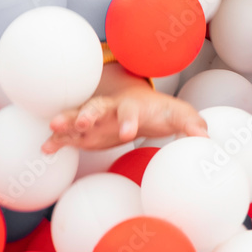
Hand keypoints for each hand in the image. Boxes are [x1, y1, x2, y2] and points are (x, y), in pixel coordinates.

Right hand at [43, 85, 207, 152]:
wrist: (141, 103)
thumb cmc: (160, 111)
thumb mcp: (177, 115)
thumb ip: (191, 123)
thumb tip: (205, 137)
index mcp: (133, 106)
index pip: (130, 110)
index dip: (129, 120)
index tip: (127, 132)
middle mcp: (111, 109)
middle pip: (98, 106)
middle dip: (89, 113)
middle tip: (83, 122)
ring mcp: (96, 118)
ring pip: (78, 116)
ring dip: (67, 121)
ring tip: (53, 127)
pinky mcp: (86, 131)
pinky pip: (69, 135)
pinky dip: (58, 140)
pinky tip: (46, 148)